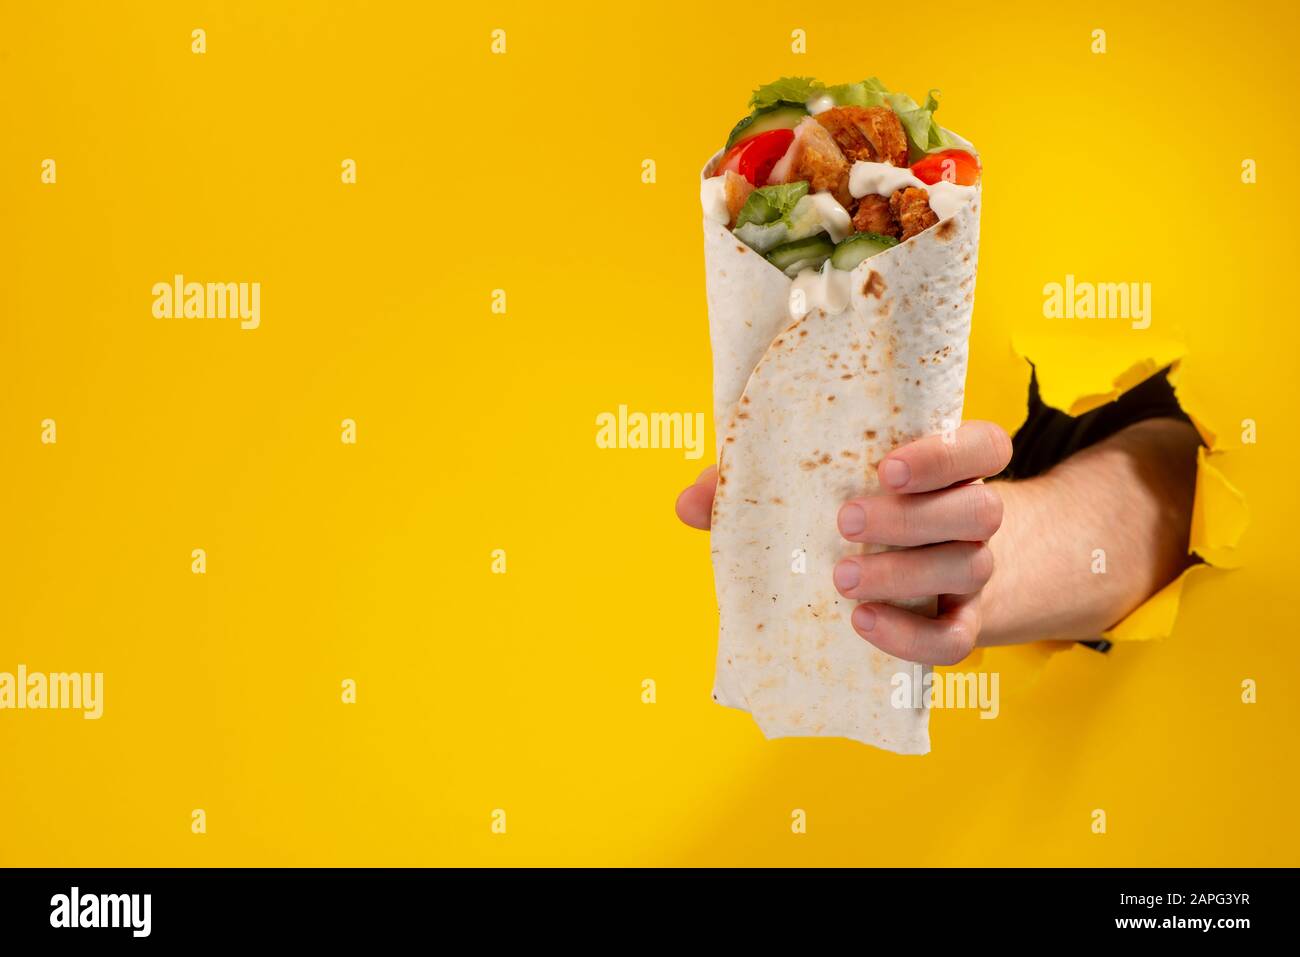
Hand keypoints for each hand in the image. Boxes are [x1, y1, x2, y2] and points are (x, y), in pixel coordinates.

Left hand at [674, 422, 1012, 665]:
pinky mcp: (962, 625)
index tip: (886, 467)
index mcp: (947, 468)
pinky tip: (862, 625)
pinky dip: (911, 637)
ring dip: (904, 574)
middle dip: (910, 517)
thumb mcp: (816, 490)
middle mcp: (973, 515)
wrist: (928, 582)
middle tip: (843, 522)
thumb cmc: (859, 517)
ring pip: (968, 566)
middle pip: (978, 508)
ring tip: (840, 580)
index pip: (983, 445)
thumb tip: (689, 501)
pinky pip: (954, 638)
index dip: (946, 453)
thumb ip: (754, 487)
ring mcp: (974, 572)